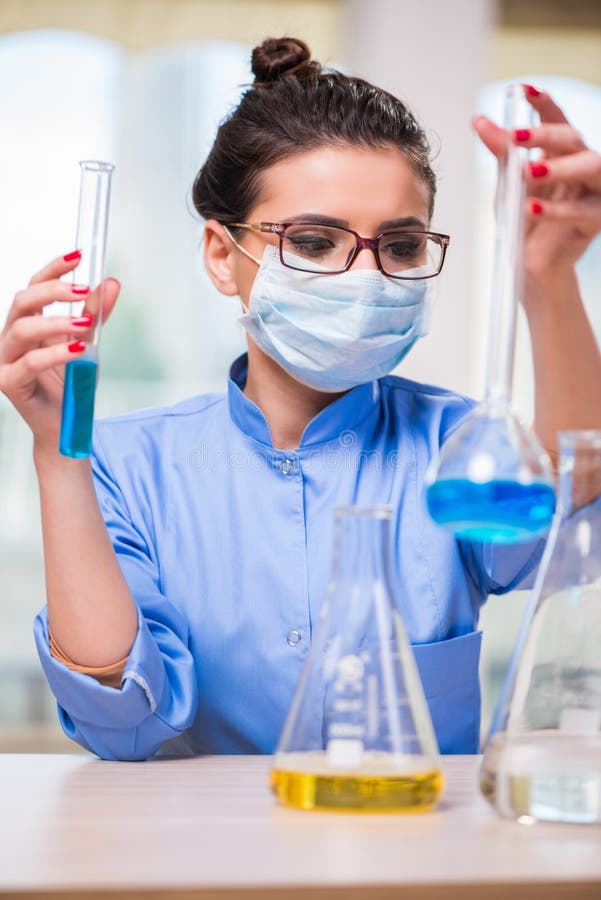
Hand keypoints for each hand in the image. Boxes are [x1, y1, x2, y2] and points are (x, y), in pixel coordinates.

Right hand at [0, 252, 119, 453]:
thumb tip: (110, 282)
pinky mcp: (9, 382)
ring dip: (57, 322)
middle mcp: (11, 338)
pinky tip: (78, 350)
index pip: (34, 287)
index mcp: (27, 324)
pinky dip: (56, 353)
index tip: (78, 255)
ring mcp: (5, 360)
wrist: (67, 425)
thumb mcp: (89, 343)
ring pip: (22, 328)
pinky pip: (30, 363)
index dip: (53, 269)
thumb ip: (96, 314)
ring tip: (85, 324)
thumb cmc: (71, 385)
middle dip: (53, 290)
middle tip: (82, 290)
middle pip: (23, 301)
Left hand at [473, 86, 600, 283]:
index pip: (557, 119)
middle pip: (574, 138)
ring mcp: (595, 192)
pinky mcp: (596, 221)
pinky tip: (530, 209)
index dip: (543, 103)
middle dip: (546, 135)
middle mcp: (583, 166)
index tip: (524, 90)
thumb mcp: (507, 184)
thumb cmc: (524, 222)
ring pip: (591, 166)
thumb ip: (501, 152)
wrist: (532, 266)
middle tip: (517, 138)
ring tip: (530, 171)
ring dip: (560, 166)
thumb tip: (480, 120)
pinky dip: (555, 209)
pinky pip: (581, 210)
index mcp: (563, 153)